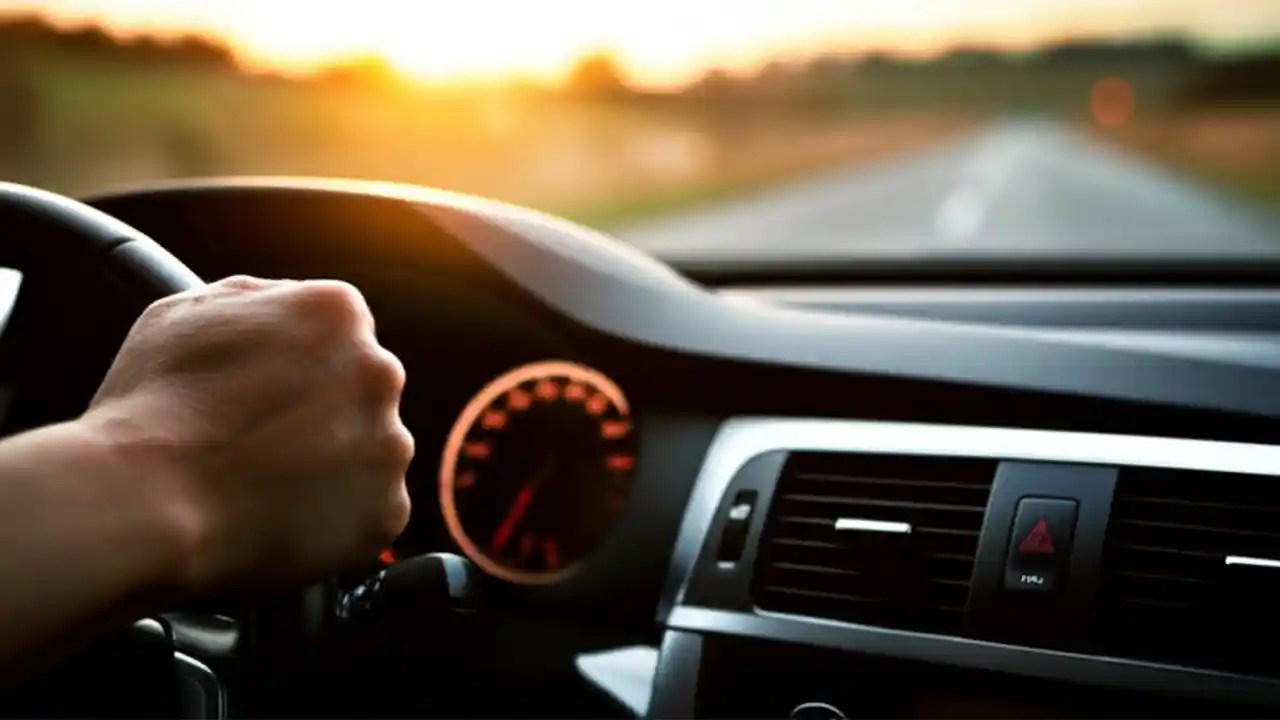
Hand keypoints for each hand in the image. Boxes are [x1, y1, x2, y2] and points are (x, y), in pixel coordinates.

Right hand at [82, 275, 412, 598]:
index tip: (264, 391)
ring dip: (334, 464)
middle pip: (360, 389)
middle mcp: (380, 372)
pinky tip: (285, 515)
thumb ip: (258, 297)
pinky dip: (337, 517)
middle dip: (322, 411)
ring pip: (370, 450)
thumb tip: (286, 303)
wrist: (147, 498)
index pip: (335, 332)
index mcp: (338, 312)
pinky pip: (370, 510)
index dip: (294, 363)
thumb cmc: (154, 402)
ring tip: (268, 482)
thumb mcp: (188, 309)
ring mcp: (389, 445)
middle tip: (262, 439)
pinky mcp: (386, 510)